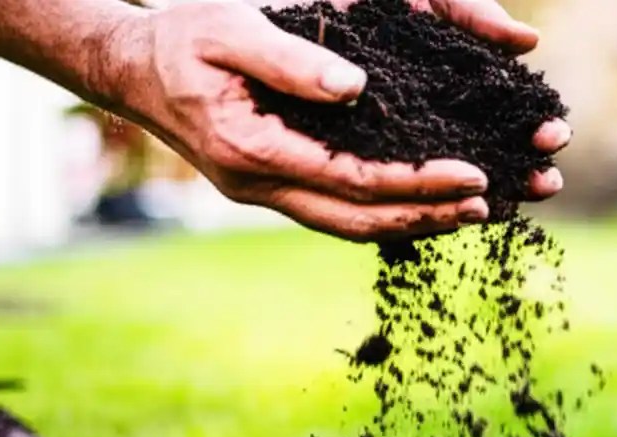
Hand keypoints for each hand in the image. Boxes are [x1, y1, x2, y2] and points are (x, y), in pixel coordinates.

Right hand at [105, 1, 567, 242]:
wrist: (129, 71)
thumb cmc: (180, 39)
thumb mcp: (230, 29)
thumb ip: (290, 59)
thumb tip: (356, 88)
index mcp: (252, 150)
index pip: (352, 180)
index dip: (416, 181)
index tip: (472, 174)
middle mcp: (259, 186)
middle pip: (358, 221)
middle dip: (426, 216)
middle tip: (486, 207)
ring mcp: (263, 194)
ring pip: (348, 226)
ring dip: (410, 223)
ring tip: (468, 214)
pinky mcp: (270, 187)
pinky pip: (335, 213)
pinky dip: (382, 213)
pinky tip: (420, 205)